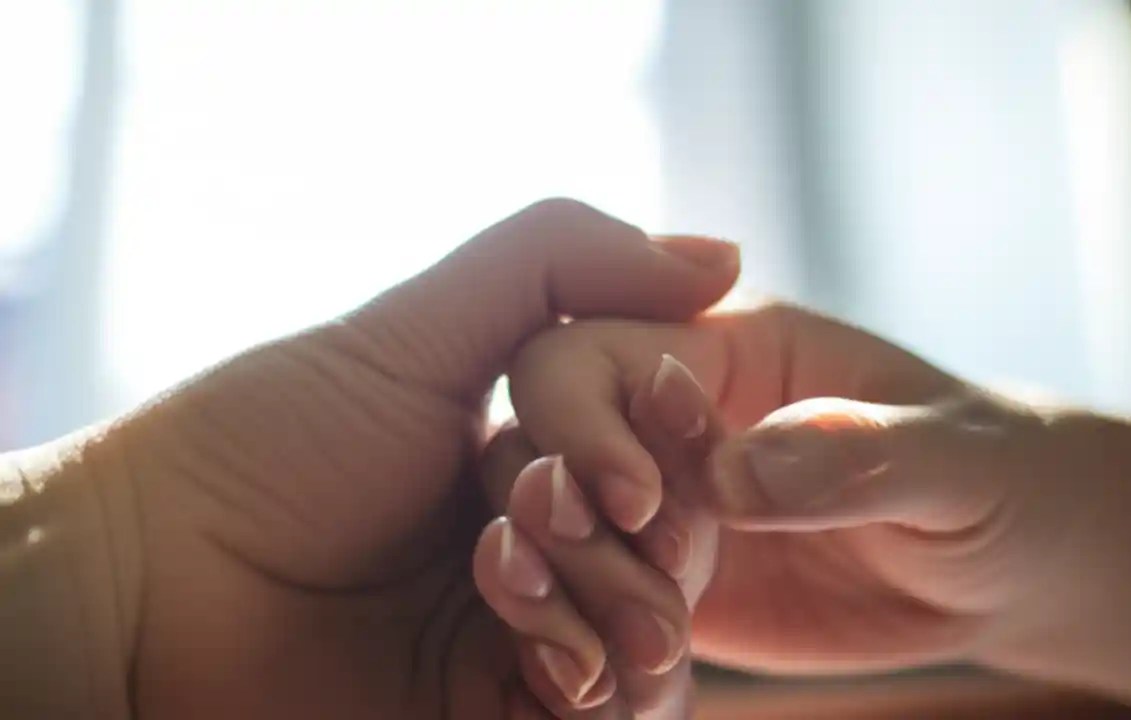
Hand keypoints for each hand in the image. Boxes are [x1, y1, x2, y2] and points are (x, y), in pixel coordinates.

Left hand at [81, 200, 739, 717]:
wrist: (148, 585)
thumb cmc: (269, 444)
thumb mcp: (420, 327)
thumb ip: (562, 264)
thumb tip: (720, 257)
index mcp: (534, 455)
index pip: (664, 450)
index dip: (676, 437)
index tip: (661, 413)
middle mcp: (542, 549)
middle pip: (673, 547)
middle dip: (638, 526)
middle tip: (553, 501)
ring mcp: (525, 644)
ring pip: (658, 638)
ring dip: (614, 600)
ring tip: (512, 573)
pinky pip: (614, 714)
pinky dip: (597, 680)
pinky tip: (542, 657)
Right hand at [492, 305, 1067, 677]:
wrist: (1008, 566)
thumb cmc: (996, 476)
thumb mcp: (954, 456)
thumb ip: (856, 452)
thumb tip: (734, 472)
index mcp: (725, 347)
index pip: (589, 351)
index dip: (582, 420)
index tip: (642, 504)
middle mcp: (671, 420)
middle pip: (539, 444)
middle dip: (568, 523)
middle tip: (661, 598)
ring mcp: (665, 505)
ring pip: (551, 535)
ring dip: (574, 598)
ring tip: (651, 659)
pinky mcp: (671, 587)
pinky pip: (600, 612)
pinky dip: (601, 654)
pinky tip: (643, 694)